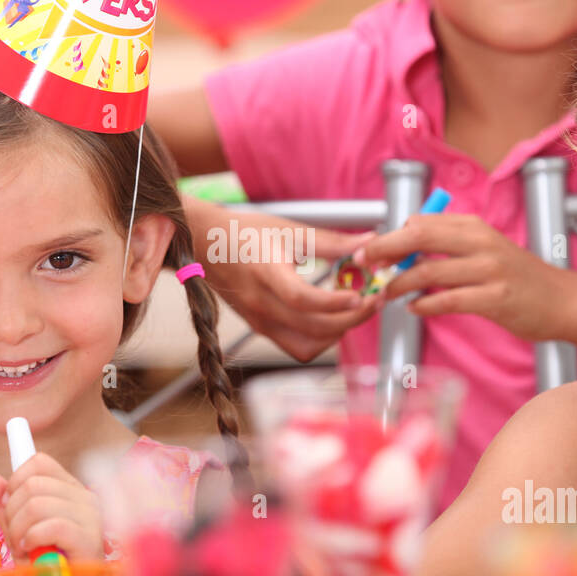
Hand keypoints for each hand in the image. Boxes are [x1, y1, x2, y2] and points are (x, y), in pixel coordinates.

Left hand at [0, 453, 103, 563]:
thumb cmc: (46, 567)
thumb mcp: (18, 532)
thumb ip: (3, 505)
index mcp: (71, 491)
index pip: (39, 463)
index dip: (15, 482)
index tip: (12, 510)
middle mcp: (85, 497)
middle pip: (33, 484)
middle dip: (12, 513)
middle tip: (18, 538)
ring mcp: (91, 517)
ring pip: (36, 503)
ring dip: (19, 531)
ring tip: (25, 549)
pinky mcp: (89, 538)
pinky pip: (50, 525)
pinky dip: (32, 540)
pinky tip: (34, 553)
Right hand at [184, 197, 380, 362]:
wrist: (202, 243)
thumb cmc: (243, 232)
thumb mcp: (288, 228)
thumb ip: (331, 241)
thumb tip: (369, 243)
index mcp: (265, 273)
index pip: (300, 298)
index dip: (334, 302)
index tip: (360, 295)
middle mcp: (260, 303)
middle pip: (311, 327)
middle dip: (351, 318)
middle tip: (374, 300)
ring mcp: (259, 320)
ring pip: (306, 346)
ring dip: (336, 334)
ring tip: (354, 310)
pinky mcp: (260, 328)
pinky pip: (296, 347)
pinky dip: (320, 339)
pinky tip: (331, 317)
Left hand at [353, 213, 570, 341]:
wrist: (561, 299)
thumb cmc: (516, 276)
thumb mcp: (483, 248)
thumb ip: (447, 243)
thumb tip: (403, 241)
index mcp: (473, 227)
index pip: (420, 223)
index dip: (389, 236)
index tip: (370, 250)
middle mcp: (480, 242)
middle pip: (419, 237)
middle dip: (384, 250)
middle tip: (364, 264)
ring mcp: (489, 270)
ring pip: (429, 272)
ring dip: (399, 285)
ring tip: (386, 294)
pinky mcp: (495, 298)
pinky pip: (448, 300)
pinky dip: (424, 306)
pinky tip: (414, 309)